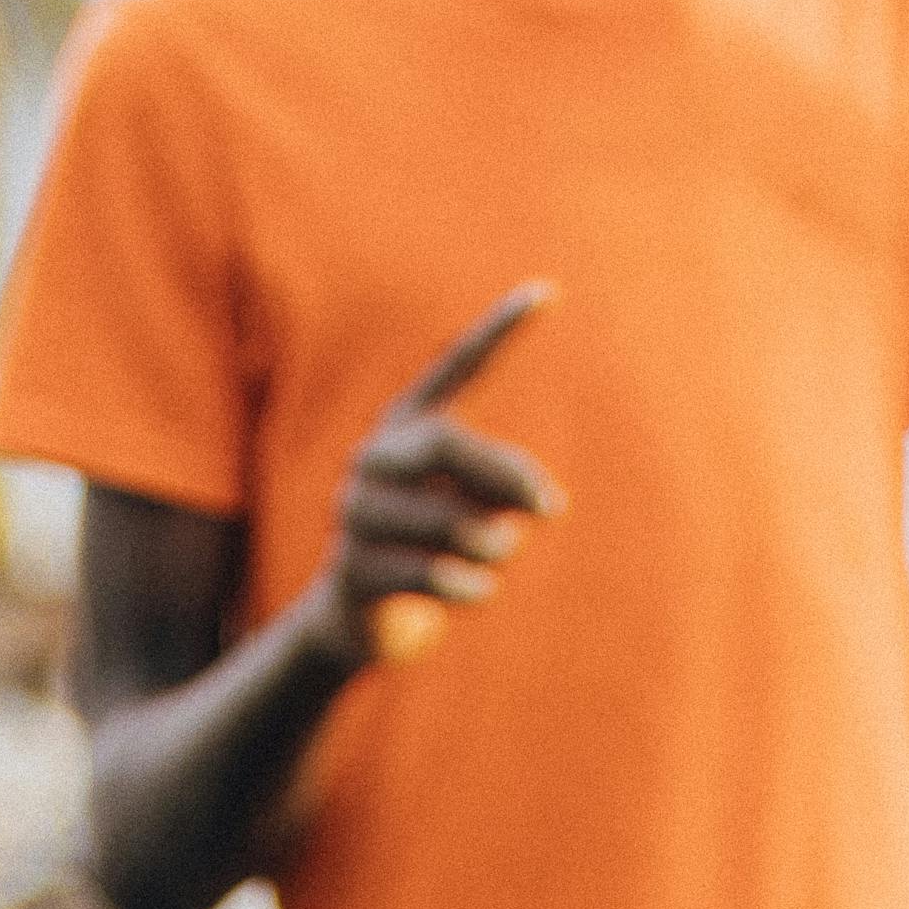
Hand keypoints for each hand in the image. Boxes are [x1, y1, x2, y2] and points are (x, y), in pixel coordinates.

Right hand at [299, 283, 557, 668]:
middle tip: (555, 510)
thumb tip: (532, 508)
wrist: (360, 616)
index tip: (548, 291)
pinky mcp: (354, 568)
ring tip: (497, 558)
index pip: (457, 366)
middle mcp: (373, 457)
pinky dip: (474, 587)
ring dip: (495, 547)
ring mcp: (355, 512)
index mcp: (407, 426)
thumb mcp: (477, 511)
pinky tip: (479, 590)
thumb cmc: (434, 550)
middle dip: (506, 477)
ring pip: (450, 522)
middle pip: (445, 444)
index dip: (499, 330)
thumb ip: (504, 495)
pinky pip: (434, 574)